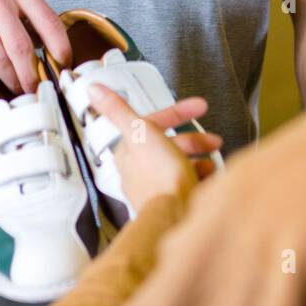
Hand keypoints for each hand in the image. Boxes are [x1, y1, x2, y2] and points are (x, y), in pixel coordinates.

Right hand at [0, 0, 72, 88]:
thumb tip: (58, 58)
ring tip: (17, 89)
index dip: (60, 48)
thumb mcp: (11, 3)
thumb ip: (33, 22)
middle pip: (21, 45)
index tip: (63, 67)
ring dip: (11, 81)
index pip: (48, 20)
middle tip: (38, 89)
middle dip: (32, 74)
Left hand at [87, 84, 222, 213]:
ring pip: (180, 165)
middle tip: (211, 140)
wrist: (175, 215)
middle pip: (169, 145)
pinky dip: (201, 177)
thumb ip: (118, 109)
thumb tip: (94, 90)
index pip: (154, 123)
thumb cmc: (158, 176)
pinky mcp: (171, 201)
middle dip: (193, 140)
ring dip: (198, 159)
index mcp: (130, 151)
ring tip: (211, 160)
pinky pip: (189, 184)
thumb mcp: (139, 131)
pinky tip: (208, 176)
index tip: (198, 107)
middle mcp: (139, 170)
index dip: (178, 113)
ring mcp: (155, 187)